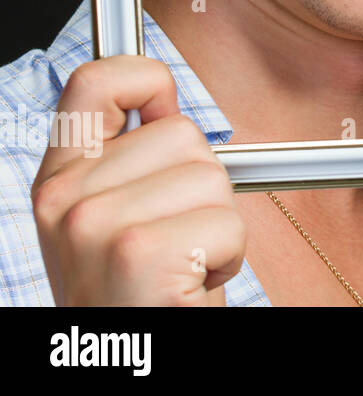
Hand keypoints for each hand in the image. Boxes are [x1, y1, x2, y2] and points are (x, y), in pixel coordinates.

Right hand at [31, 56, 246, 305]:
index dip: (145, 81)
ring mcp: (95, 227)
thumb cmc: (143, 293)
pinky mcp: (137, 254)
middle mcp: (63, 201)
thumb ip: (131, 157)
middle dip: (202, 188)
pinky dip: (227, 256)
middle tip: (174, 241)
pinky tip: (190, 285)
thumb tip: (164, 97)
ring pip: (212, 176)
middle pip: (184, 133)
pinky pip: (226, 223)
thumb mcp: (118, 219)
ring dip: (217, 225)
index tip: (162, 111)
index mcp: (57, 183)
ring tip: (181, 265)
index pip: (95, 82)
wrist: (137, 359)